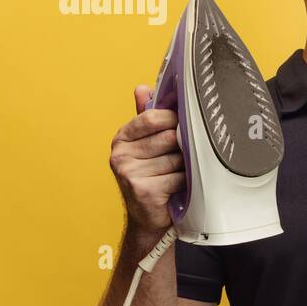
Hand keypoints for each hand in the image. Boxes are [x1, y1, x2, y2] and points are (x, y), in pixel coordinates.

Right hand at [109, 85, 185, 232]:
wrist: (148, 218)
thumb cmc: (152, 177)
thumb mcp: (146, 145)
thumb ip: (146, 117)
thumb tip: (142, 88)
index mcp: (122, 138)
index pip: (152, 117)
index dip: (174, 120)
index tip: (183, 125)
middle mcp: (121, 154)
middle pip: (168, 137)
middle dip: (183, 146)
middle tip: (182, 157)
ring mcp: (129, 173)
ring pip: (176, 158)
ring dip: (185, 166)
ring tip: (179, 173)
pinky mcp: (143, 190)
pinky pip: (178, 177)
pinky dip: (185, 182)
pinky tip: (179, 187)